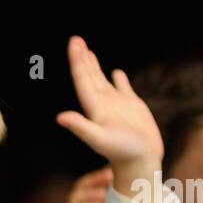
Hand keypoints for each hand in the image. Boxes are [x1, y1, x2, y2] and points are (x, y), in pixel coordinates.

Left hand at [55, 36, 163, 198]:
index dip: (77, 61)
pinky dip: (119, 79)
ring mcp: (117, 105)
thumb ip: (81, 128)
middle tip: (76, 39)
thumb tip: (60, 117)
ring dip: (94, 66)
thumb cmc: (122, 153)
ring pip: (102, 80)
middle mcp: (103, 104)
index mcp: (95, 108)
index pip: (82, 80)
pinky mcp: (132, 108)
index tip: (74, 43)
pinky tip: (116, 72)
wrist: (141, 162)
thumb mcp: (100, 140)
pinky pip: (123, 89)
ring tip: (88, 51)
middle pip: (88, 76)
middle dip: (82, 58)